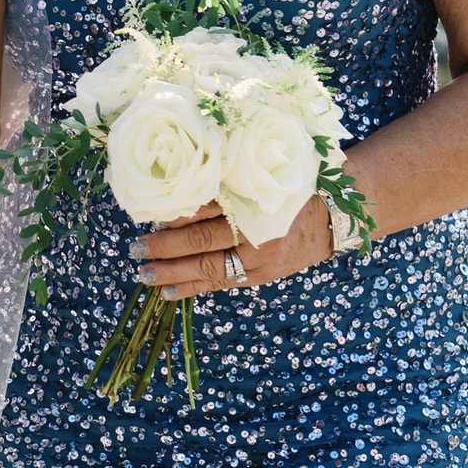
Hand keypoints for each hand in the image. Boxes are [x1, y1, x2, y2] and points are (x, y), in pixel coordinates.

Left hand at [132, 198, 330, 299]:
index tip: (147, 215)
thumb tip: (176, 191)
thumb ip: (225, 181)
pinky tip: (170, 292)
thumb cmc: (289, 187)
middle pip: (202, 239)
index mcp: (252, 197)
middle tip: (135, 249)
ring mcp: (260, 256)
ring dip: (173, 272)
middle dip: (165, 246)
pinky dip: (193, 288)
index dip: (174, 213)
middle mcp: (256, 229)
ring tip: (145, 274)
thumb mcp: (259, 174)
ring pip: (209, 266)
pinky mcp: (263, 274)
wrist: (332, 216)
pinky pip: (222, 283)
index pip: (205, 207)